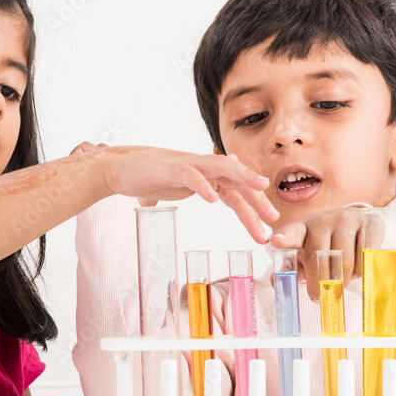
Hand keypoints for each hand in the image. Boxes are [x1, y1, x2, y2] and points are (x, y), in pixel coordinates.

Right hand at [70, 142, 279, 242]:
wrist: (121, 168)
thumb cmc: (151, 177)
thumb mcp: (183, 184)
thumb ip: (202, 185)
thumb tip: (218, 190)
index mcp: (208, 176)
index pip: (237, 192)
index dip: (254, 208)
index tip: (268, 229)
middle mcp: (203, 167)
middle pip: (237, 180)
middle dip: (257, 198)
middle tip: (274, 218)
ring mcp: (188, 166)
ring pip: (222, 168)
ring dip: (242, 177)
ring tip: (259, 188)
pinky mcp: (170, 168)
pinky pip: (190, 174)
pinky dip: (202, 184)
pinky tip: (212, 198)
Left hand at [269, 207, 364, 300]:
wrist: (359, 223)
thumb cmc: (327, 243)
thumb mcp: (308, 252)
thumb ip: (293, 267)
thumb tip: (275, 282)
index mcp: (304, 228)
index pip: (293, 232)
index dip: (285, 237)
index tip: (276, 241)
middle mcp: (323, 221)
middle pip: (318, 256)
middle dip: (318, 282)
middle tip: (318, 297)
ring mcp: (346, 220)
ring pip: (344, 260)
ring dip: (343, 279)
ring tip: (341, 281)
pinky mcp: (368, 224)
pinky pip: (365, 256)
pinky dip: (360, 270)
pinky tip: (357, 269)